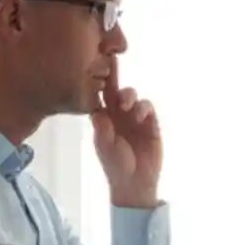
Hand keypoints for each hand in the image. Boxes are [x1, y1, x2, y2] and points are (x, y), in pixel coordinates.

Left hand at [92, 57, 161, 208]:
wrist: (137, 182)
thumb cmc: (115, 165)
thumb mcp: (105, 148)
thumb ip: (102, 130)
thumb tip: (98, 111)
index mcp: (103, 118)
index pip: (98, 94)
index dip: (96, 80)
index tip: (94, 63)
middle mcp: (118, 114)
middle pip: (115, 89)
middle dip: (114, 75)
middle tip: (112, 61)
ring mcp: (134, 117)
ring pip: (131, 95)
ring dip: (129, 96)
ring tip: (127, 106)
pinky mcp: (150, 123)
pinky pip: (147, 107)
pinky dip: (143, 107)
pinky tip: (140, 116)